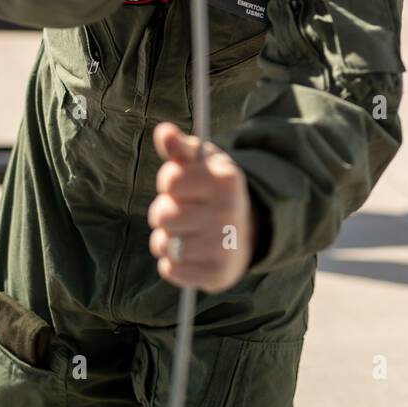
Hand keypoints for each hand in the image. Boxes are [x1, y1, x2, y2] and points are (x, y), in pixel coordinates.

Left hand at [148, 122, 253, 291]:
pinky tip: (190, 253)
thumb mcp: (202, 163)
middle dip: (164, 212)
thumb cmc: (213, 191)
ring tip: (186, 233)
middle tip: (182, 211)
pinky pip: (169, 269)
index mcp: (226, 178)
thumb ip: (179, 146)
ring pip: (163, 244)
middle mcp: (229, 212)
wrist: (245, 233)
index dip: (170, 182)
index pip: (170, 180)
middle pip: (163, 215)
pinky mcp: (217, 275)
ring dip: (166, 239)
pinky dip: (173, 263)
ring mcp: (225, 246)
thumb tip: (163, 131)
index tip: (183, 185)